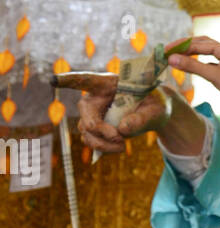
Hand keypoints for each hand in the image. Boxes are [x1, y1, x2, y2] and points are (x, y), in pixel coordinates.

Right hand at [54, 71, 169, 153]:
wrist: (153, 112)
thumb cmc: (155, 103)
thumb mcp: (157, 108)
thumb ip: (143, 118)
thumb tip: (123, 130)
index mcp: (108, 83)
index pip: (85, 79)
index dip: (68, 80)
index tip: (54, 80)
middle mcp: (94, 97)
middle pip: (86, 114)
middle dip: (100, 129)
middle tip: (119, 138)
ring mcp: (92, 114)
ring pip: (86, 132)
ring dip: (103, 144)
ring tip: (123, 146)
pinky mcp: (95, 129)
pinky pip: (92, 141)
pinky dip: (104, 149)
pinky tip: (120, 148)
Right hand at [166, 36, 219, 118]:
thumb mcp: (213, 75)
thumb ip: (192, 66)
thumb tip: (171, 59)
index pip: (199, 44)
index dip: (181, 47)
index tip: (166, 51)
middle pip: (202, 44)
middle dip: (185, 47)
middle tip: (169, 51)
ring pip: (206, 54)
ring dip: (192, 55)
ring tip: (177, 57)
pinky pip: (210, 64)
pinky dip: (199, 64)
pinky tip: (193, 68)